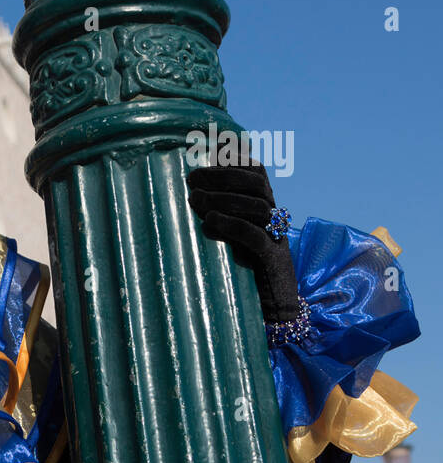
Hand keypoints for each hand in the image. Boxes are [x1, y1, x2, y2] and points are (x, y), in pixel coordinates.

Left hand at [186, 160, 301, 323]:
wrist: (274, 310)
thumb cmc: (244, 272)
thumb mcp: (229, 237)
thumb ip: (216, 215)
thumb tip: (184, 195)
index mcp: (264, 206)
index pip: (256, 170)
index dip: (235, 157)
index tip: (206, 152)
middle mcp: (274, 217)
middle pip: (256, 182)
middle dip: (222, 176)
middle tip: (191, 180)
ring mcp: (276, 237)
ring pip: (257, 206)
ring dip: (223, 198)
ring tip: (194, 200)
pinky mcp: (273, 260)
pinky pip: (257, 236)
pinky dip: (233, 225)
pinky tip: (210, 222)